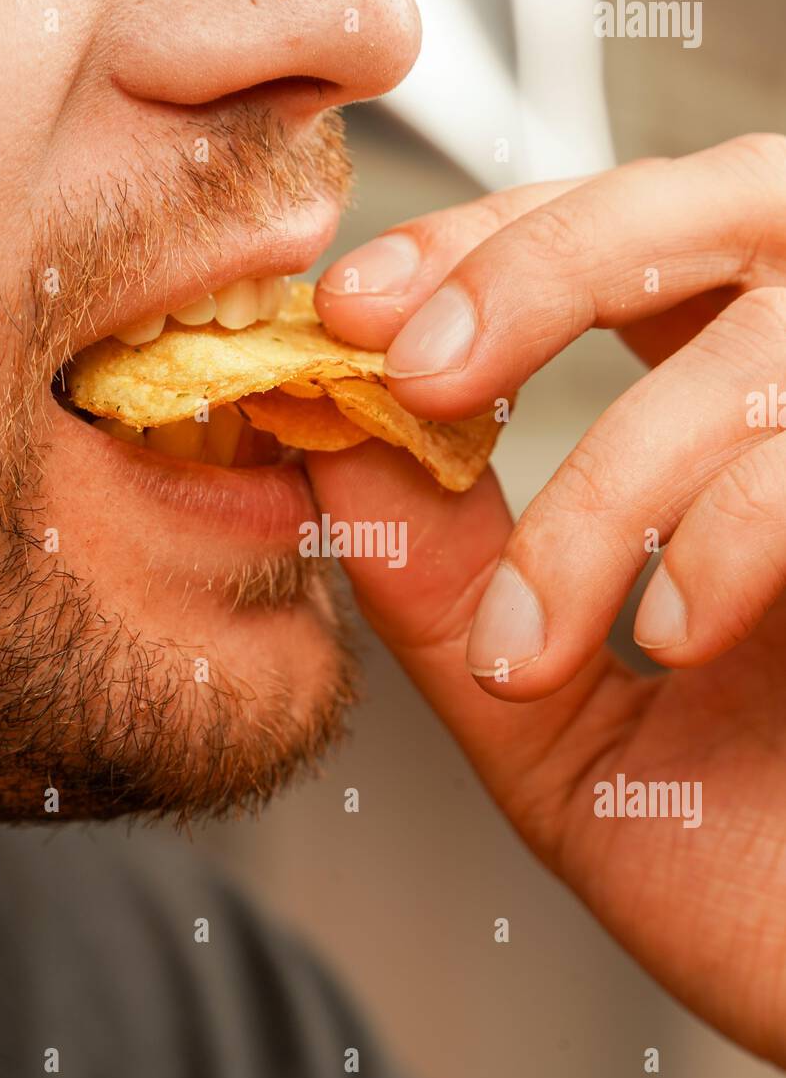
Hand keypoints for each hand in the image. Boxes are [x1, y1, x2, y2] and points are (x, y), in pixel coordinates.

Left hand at [306, 135, 785, 1066]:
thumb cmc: (744, 874)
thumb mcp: (548, 723)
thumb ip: (446, 589)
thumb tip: (334, 448)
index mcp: (735, 432)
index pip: (618, 244)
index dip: (486, 245)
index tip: (359, 310)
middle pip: (719, 202)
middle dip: (546, 266)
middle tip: (422, 370)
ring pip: (769, 338)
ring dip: (614, 478)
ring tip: (539, 640)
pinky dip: (733, 529)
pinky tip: (680, 635)